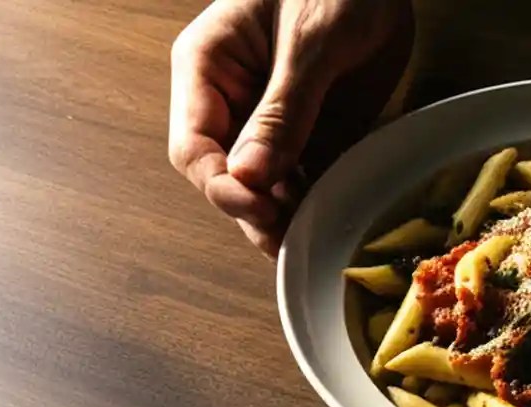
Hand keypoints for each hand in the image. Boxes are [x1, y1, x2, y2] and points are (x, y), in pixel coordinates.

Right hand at [168, 0, 412, 256]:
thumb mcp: (310, 42)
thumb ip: (284, 109)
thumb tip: (250, 177)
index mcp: (208, 68)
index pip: (194, 146)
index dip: (221, 186)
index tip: (258, 207)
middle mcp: (235, 102)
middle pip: (226, 177)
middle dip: (253, 212)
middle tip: (290, 239)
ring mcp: (277, 122)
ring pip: (267, 188)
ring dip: (287, 218)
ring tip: (314, 240)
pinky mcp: (320, 132)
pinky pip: (311, 179)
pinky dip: (319, 203)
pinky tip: (335, 221)